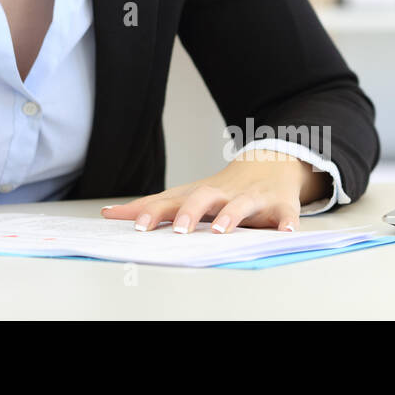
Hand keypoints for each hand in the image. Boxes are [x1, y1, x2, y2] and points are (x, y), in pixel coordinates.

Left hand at [100, 152, 330, 233]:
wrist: (270, 163)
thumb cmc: (220, 189)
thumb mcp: (185, 195)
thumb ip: (151, 207)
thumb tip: (108, 214)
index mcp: (198, 195)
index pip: (170, 202)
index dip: (153, 213)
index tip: (136, 226)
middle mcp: (222, 194)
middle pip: (203, 198)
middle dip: (191, 213)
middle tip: (179, 231)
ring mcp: (251, 199)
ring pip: (241, 205)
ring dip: (232, 216)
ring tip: (224, 229)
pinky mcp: (280, 206)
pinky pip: (285, 214)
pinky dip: (287, 222)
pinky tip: (286, 231)